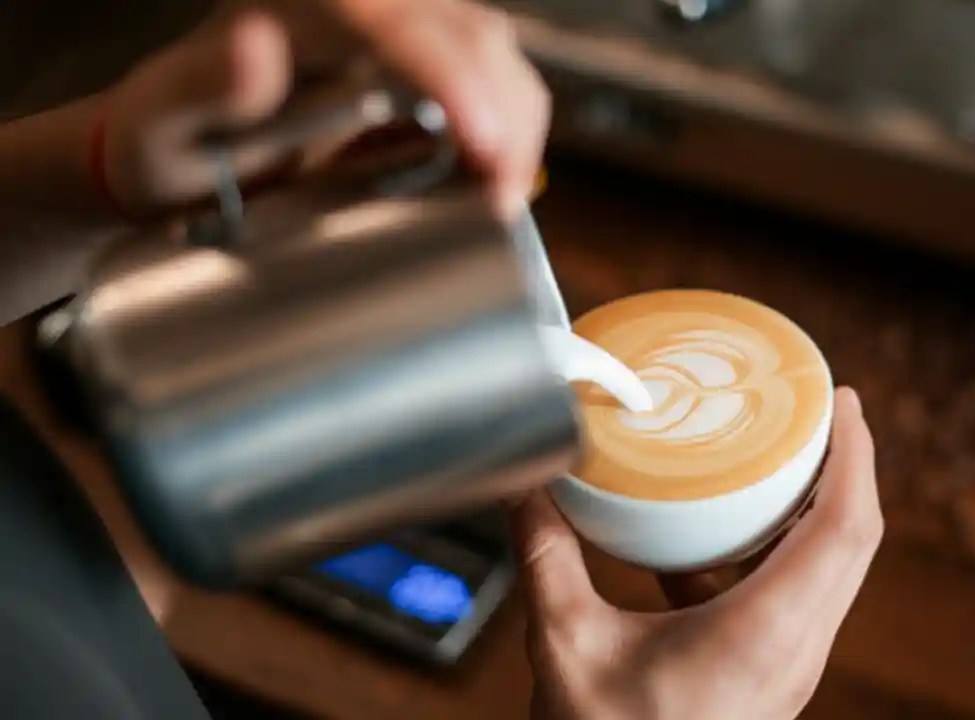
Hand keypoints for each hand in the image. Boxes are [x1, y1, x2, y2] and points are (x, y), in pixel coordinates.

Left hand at [100, 0, 546, 216]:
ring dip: (515, 118)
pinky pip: (487, 70)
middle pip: (460, 30)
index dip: (449, 77)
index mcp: (294, 6)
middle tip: (504, 196)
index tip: (483, 146)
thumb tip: (255, 45)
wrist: (177, 155)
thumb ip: (201, 87)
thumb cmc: (165, 147)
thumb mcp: (159, 125)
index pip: (389, 21)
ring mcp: (390, 30)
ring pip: (487, 45)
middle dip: (500, 109)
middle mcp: (353, 6)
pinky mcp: (414, 60)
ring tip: (508, 192)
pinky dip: (511, 121)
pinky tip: (503, 171)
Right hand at [510, 387, 882, 719]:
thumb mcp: (566, 645)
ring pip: (828, 567)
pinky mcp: (766, 674)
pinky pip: (793, 594)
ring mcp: (786, 665)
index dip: (855, 455)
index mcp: (764, 632)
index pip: (845, 527)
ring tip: (776, 454)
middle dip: (843, 464)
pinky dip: (771, 549)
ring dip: (813, 506)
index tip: (842, 399)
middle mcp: (794, 646)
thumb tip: (524, 484)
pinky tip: (714, 530)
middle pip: (852, 539)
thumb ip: (546, 558)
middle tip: (814, 406)